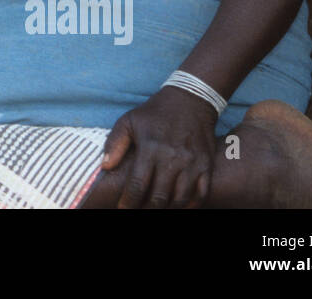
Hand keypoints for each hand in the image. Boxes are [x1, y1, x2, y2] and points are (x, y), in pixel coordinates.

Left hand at [101, 85, 219, 207]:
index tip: (122, 209)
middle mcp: (172, 158)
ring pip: (180, 199)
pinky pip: (202, 193)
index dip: (129, 202)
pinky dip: (192, 205)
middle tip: (139, 211)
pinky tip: (181, 207)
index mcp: (150, 148)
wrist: (190, 100)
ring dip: (168, 209)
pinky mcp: (206, 165)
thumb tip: (105, 167)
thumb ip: (114, 143)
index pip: (138, 185)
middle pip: (159, 197)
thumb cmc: (154, 112)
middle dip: (147, 209)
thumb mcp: (128, 121)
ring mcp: (192, 163)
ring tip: (157, 209)